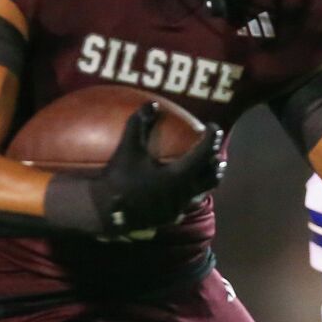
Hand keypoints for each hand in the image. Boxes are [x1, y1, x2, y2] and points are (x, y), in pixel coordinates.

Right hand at [45, 102, 223, 236]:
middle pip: (212, 177)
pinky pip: (187, 201)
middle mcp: (183, 194)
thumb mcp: (128, 148)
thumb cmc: (119, 179)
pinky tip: (181, 184)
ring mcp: (177, 208)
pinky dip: (190, 189)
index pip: (204, 153)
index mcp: (178, 176)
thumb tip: (152, 104)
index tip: (212, 126)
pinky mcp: (169, 217)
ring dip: (206, 177)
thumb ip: (140, 123)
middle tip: (215, 147)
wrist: (105, 213)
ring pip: (202, 191)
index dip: (212, 137)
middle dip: (216, 161)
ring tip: (204, 166)